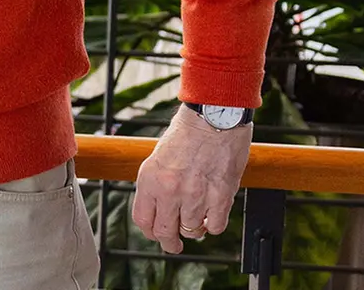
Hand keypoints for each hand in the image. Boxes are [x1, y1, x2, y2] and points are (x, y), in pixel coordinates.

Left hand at [132, 105, 251, 253]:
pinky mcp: (220, 197)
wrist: (214, 117)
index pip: (143, 220)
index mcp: (150, 179)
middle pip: (164, 233)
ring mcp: (195, 195)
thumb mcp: (159, 158)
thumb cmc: (188, 132)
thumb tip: (161, 211)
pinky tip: (212, 214)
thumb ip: (157, 185)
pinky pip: (214, 226)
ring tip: (197, 221)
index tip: (157, 233)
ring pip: (191, 231)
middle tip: (174, 245)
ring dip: (194, 230)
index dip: (150, 231)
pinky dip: (213, 224)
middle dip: (169, 243)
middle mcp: (169, 190)